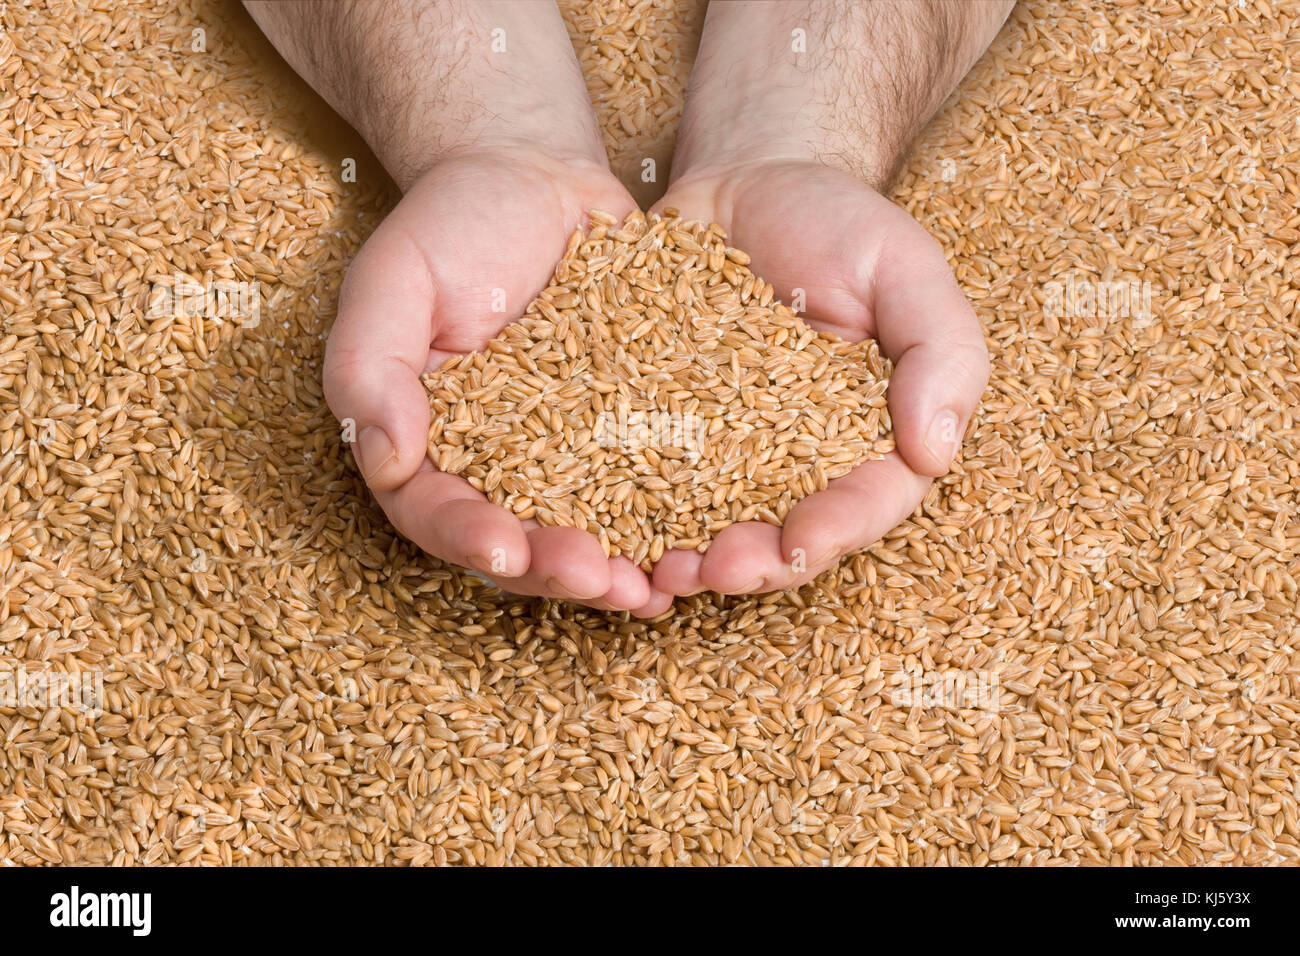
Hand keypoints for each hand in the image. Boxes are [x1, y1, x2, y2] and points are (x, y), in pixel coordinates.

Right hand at [325, 146, 673, 616]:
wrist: (536, 179)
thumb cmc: (451, 225)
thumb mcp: (393, 278)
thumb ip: (369, 366)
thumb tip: (383, 460)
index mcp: (428, 443)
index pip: (436, 510)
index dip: (468, 538)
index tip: (505, 550)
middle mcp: (497, 465)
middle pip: (520, 540)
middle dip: (557, 571)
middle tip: (601, 582)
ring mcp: (567, 456)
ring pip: (589, 531)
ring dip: (620, 568)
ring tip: (657, 588)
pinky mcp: (628, 434)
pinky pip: (650, 488)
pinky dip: (672, 521)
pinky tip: (702, 542)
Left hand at [649, 159, 989, 596]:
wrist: (746, 182)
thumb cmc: (840, 223)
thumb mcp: (907, 267)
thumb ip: (941, 351)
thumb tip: (935, 452)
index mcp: (870, 438)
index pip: (864, 501)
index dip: (834, 531)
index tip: (800, 544)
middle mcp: (797, 463)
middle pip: (781, 533)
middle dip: (749, 564)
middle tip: (709, 572)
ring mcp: (724, 451)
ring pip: (710, 524)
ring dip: (684, 556)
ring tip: (653, 570)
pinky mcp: (662, 428)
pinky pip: (643, 479)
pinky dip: (625, 511)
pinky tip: (598, 527)